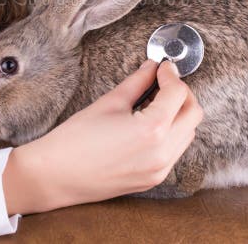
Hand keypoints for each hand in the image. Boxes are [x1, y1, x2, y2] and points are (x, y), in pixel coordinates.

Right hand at [2, 58, 203, 214]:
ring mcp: (159, 170)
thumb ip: (137, 83)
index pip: (178, 93)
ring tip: (155, 101)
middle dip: (182, 93)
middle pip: (193, 114)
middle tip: (163, 80)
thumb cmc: (74, 140)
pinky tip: (151, 123)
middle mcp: (162, 153)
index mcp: (152, 130)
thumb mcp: (109, 103)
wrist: (54, 176)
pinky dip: (171, 133)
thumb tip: (152, 68)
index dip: (172, 74)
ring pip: (188, 134)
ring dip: (179, 113)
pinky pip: (175, 151)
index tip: (162, 66)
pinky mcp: (152, 179)